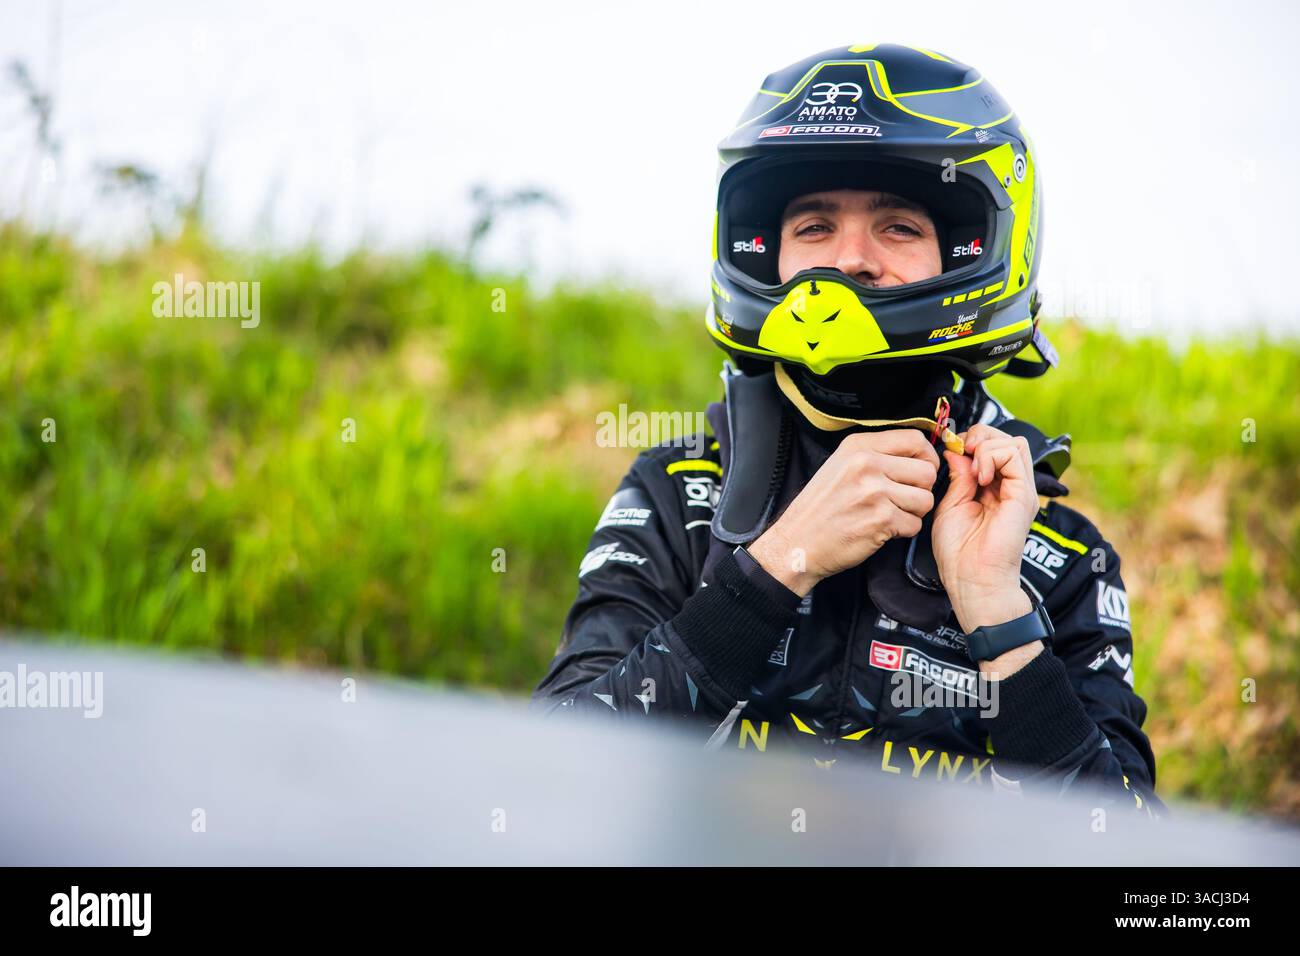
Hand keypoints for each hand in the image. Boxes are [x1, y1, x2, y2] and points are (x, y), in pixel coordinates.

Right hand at [747, 429, 939, 596]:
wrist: (798, 542)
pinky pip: (915, 524)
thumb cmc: (819, 509)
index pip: (915, 439)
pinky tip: (882, 529)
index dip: (927, 456)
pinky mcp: (881, 519)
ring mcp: (875, 492)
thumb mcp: (840, 465)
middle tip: (904, 498)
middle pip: (927, 471)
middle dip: (922, 489)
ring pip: (926, 499)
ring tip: (891, 514)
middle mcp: (867, 464)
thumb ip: (875, 454)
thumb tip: (917, 453)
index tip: (923, 468)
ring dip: (914, 512)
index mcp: (858, 447)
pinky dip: (903, 531)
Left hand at [932, 424, 1039, 633]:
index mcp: (993, 488)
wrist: (971, 579)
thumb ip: (958, 476)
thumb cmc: (959, 552)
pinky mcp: (1024, 495)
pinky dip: (992, 457)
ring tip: (972, 471)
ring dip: (986, 446)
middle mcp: (1010, 487)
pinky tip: (979, 477)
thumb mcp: (951, 504)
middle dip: (979, 437)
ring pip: (1014, 442)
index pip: (991, 446)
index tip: (951, 453)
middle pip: (1006, 438)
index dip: (970, 441)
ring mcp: (1020, 490)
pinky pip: (1014, 455)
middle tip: (962, 454)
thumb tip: (955, 450)